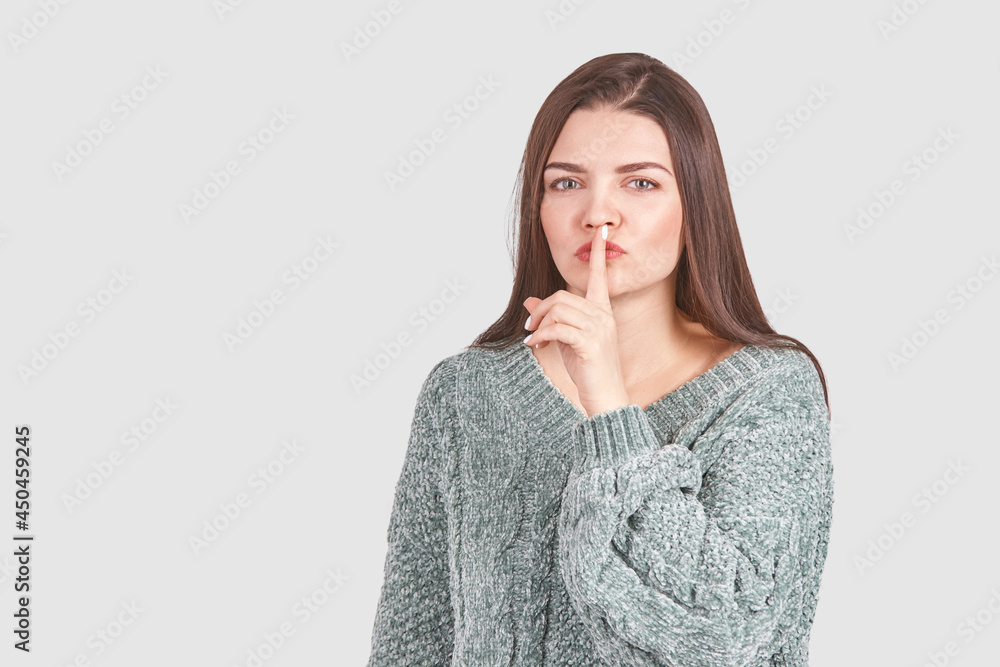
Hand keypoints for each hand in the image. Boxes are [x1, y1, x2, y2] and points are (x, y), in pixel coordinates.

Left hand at [523, 224, 631, 417]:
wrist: (606, 396)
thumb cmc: (589, 369)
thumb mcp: (567, 339)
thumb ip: (552, 318)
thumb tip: (530, 301)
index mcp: (601, 311)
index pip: (599, 276)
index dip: (600, 254)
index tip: (604, 233)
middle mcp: (603, 315)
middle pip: (562, 296)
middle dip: (540, 310)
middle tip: (530, 328)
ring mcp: (598, 328)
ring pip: (558, 311)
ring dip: (539, 324)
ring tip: (534, 339)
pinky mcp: (590, 343)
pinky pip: (558, 328)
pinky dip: (542, 336)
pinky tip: (536, 346)